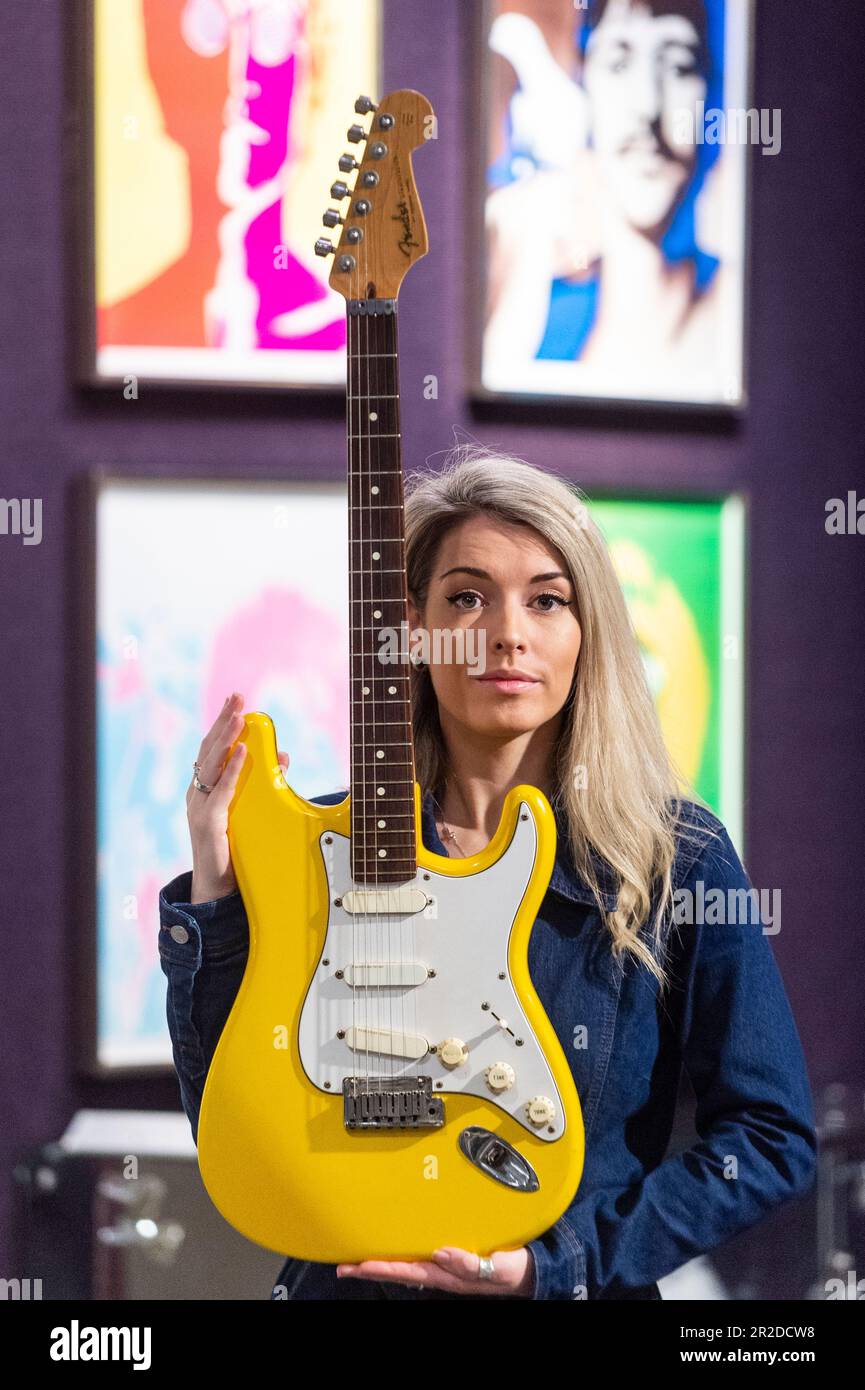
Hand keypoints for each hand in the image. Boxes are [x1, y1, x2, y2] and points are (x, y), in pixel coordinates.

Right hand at [186, 691, 289, 903]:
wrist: (217, 891)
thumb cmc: (234, 852)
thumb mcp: (250, 811)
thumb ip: (263, 784)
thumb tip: (284, 758)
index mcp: (205, 789)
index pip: (213, 748)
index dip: (224, 723)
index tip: (237, 700)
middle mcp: (198, 793)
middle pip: (209, 749)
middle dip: (224, 721)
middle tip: (237, 696)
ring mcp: (199, 807)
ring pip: (211, 764)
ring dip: (227, 738)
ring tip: (239, 716)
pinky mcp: (208, 823)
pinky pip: (221, 792)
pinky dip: (232, 770)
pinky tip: (243, 753)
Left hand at [336, 1245, 534, 1296]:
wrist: (529, 1270)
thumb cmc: (511, 1270)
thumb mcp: (496, 1269)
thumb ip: (469, 1264)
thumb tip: (441, 1252)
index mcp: (447, 1274)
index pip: (406, 1270)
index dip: (380, 1267)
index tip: (357, 1265)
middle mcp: (440, 1269)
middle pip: (398, 1269)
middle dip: (370, 1267)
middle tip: (343, 1264)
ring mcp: (444, 1264)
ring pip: (405, 1262)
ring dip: (382, 1260)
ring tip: (359, 1257)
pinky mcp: (451, 1254)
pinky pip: (420, 1254)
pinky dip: (402, 1251)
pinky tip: (393, 1246)